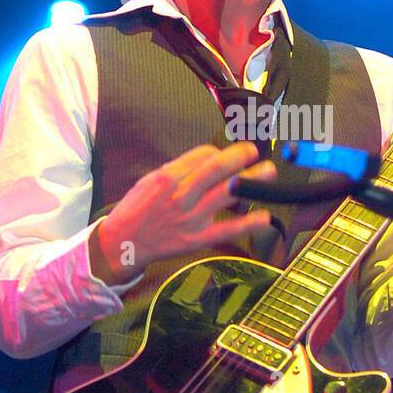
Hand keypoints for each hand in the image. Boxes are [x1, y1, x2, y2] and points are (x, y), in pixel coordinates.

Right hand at [89, 141, 276, 285]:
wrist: (123, 242)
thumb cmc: (138, 209)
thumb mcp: (151, 180)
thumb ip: (179, 170)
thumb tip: (208, 159)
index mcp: (169, 176)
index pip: (203, 155)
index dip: (220, 152)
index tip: (229, 156)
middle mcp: (181, 195)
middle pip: (216, 169)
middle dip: (239, 156)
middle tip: (253, 150)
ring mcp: (191, 218)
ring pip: (226, 194)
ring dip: (251, 180)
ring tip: (268, 172)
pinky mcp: (197, 239)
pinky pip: (226, 230)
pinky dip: (247, 224)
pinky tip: (264, 217)